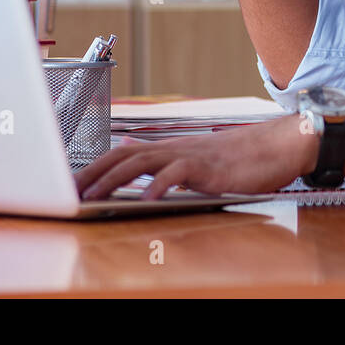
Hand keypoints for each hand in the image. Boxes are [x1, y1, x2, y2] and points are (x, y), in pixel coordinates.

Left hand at [76, 114, 316, 199]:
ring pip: (142, 163)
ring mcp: (190, 156)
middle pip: (122, 157)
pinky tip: (144, 200)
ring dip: (113, 180)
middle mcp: (174, 148)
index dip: (92, 167)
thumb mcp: (195, 156)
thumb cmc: (242, 156)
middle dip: (91, 173)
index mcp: (169, 148)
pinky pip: (177, 174)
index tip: (68, 183)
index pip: (120, 154)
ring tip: (91, 195)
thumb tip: (128, 148)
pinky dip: (158, 186)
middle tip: (65, 191)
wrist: (279, 144)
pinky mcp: (207, 167)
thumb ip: (160, 155)